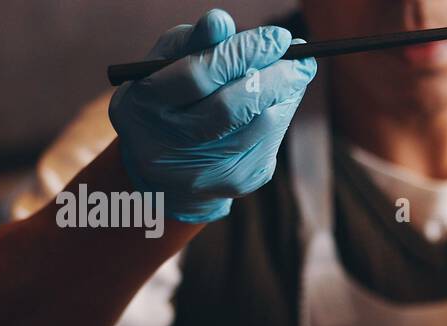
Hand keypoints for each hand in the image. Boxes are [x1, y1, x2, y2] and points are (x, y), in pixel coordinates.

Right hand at [108, 9, 316, 222]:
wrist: (166, 172)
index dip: (242, 52)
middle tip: (302, 54)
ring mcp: (205, 171)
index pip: (198, 75)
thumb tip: (221, 21)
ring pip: (261, 126)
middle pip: (232, 107)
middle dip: (275, 76)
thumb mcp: (164, 67)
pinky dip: (281, 112)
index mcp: (143, 107)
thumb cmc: (168, 101)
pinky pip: (270, 141)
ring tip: (298, 70)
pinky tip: (283, 96)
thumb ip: (190, 42)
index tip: (278, 36)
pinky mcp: (237, 182)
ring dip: (286, 93)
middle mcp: (170, 146)